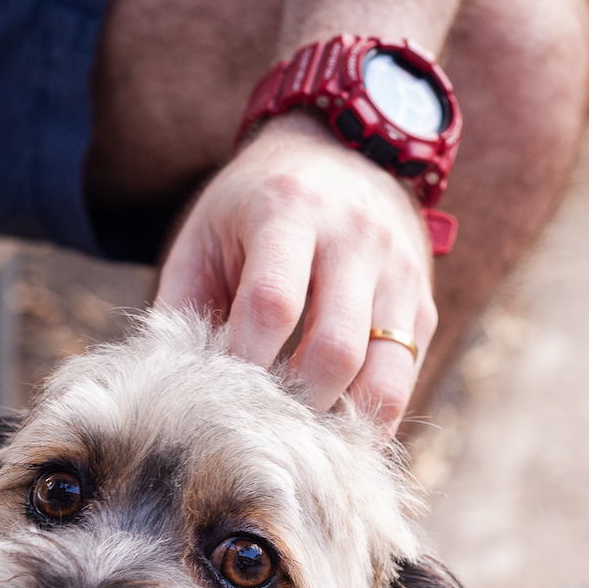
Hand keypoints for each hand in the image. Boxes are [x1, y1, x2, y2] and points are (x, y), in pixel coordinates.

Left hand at [158, 111, 437, 427]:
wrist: (343, 150)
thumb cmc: (253, 206)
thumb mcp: (205, 233)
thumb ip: (180, 305)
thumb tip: (165, 384)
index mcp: (289, 211)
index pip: (273, 303)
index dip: (245, 361)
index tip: (221, 395)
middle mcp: (355, 239)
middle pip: (335, 349)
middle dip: (294, 401)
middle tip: (261, 422)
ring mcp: (399, 274)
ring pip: (386, 375)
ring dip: (341, 421)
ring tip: (301, 437)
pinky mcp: (423, 306)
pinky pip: (405, 379)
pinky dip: (370, 416)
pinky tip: (333, 427)